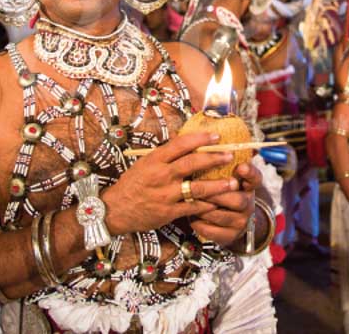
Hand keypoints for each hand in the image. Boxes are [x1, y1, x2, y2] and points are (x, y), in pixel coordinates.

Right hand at [102, 132, 237, 235]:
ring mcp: (165, 195)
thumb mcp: (145, 163)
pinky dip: (206, 206)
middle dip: (215, 158)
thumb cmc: (132, 184)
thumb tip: (188, 142)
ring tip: (233, 183)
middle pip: (193, 163)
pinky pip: (192, 208)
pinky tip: (217, 203)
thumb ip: (165, 155)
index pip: (181, 144)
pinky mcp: (168, 212)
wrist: (115, 209)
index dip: (201, 139)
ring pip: (197, 188)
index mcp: (155, 160)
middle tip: (230, 156)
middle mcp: (161, 175)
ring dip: (218, 185)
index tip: (216, 136)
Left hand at [190, 162, 261, 245]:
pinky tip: (189, 216)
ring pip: (223, 215)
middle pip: (238, 199)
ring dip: (205, 208)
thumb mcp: (221, 174)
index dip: (250, 173)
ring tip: (189, 201)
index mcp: (247, 185)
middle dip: (218, 193)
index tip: (241, 167)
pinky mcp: (229, 235)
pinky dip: (199, 223)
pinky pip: (213, 231)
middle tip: (200, 186)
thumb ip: (217, 159)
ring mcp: (240, 221)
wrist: (226, 222)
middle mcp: (248, 203)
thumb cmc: (218, 190)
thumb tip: (207, 134)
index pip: (255, 177)